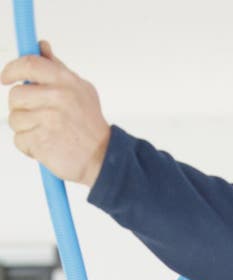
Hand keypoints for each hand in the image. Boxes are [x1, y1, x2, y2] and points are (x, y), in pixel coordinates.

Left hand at [1, 40, 110, 186]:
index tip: (6, 77)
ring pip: (14, 119)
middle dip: (20, 107)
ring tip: (44, 133)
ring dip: (25, 129)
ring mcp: (47, 120)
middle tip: (34, 116)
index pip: (30, 65)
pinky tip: (44, 146)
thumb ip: (58, 68)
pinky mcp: (40, 141)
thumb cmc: (90, 126)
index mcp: (65, 82)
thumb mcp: (81, 90)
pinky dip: (28, 146)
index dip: (12, 69)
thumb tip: (41, 47)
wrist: (102, 158)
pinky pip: (19, 140)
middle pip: (15, 95)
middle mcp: (57, 98)